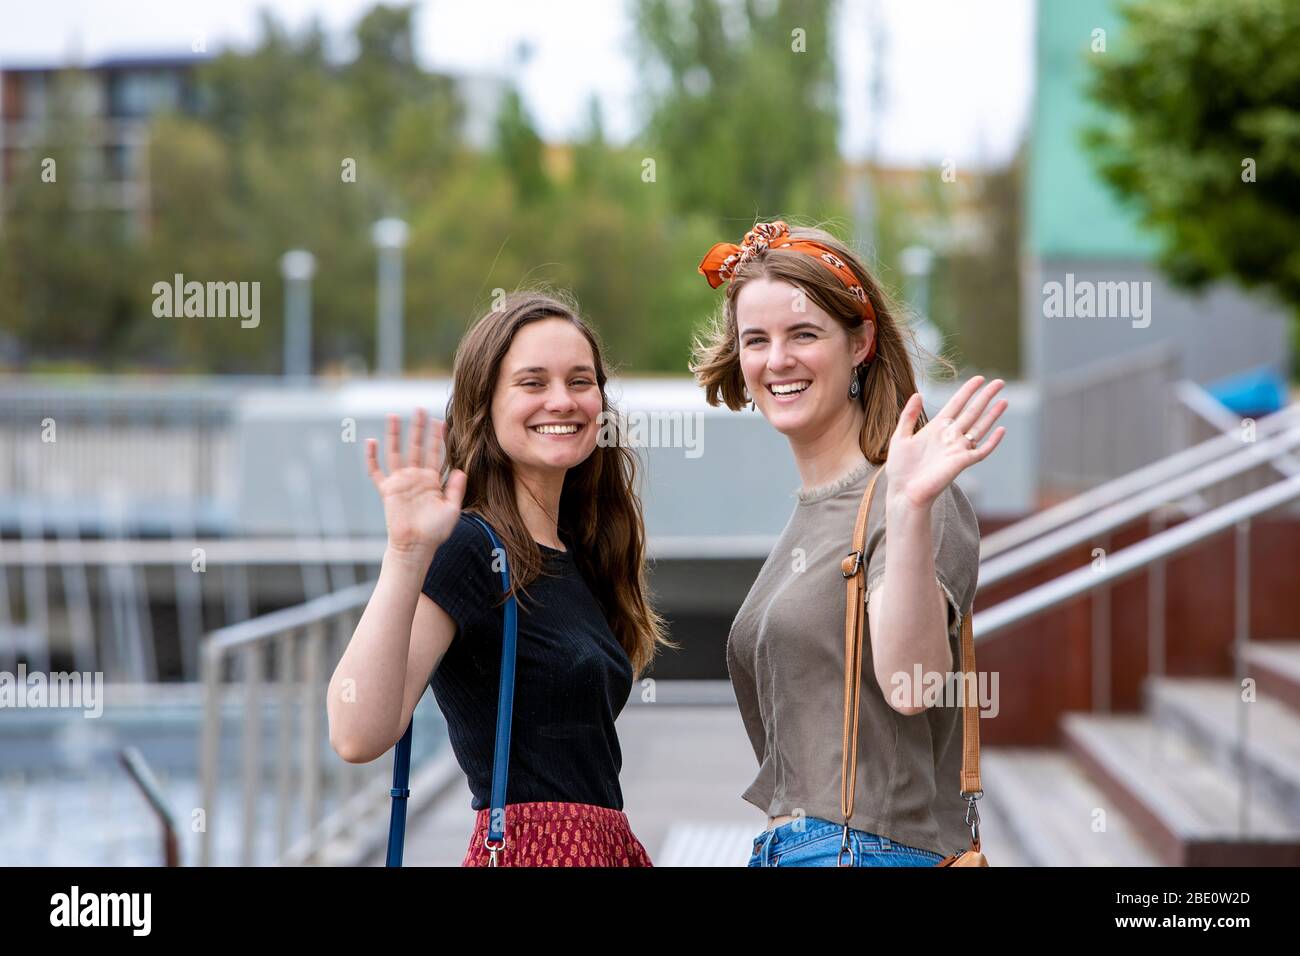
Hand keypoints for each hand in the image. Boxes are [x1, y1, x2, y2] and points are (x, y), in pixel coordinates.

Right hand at [365, 408, 466, 560]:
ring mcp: (401, 482)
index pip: (435, 454)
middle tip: (419, 409)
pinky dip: (372, 458)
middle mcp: (416, 478)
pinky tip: (370, 442)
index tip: (440, 421)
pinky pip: (376, 471)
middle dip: (418, 429)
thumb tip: (462, 470)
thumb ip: (456, 489)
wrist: (416, 547)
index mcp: (433, 480)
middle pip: (416, 447)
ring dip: (395, 435)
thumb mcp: (452, 509)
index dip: (438, 438)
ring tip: (394, 416)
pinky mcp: (388, 491)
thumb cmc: (435, 532)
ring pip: (396, 453)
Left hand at [885, 376, 1005, 509]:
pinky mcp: (962, 462)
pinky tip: (1001, 430)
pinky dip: (992, 441)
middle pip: (972, 412)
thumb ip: (908, 416)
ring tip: (1004, 401)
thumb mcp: (900, 437)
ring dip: (992, 414)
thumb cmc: (900, 469)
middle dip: (985, 396)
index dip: (967, 391)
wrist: (904, 492)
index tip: (979, 378)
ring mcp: (958, 449)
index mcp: (936, 428)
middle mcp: (950, 436)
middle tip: (1000, 382)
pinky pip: (982, 451)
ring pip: (980, 427)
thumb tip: (917, 394)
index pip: (956, 404)